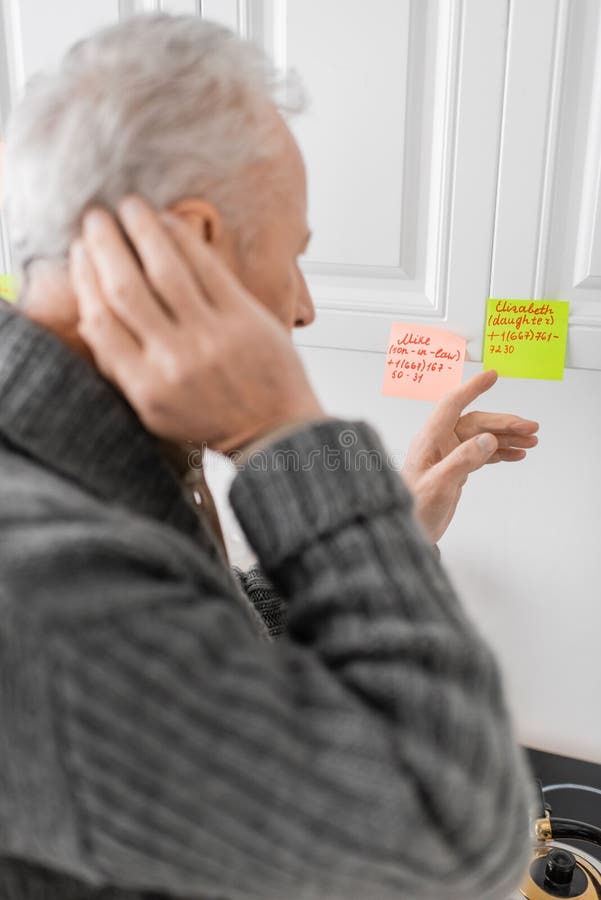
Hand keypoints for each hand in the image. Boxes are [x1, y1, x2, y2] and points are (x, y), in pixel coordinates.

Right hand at [69, 197, 323, 452]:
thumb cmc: (213, 419)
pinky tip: (169, 222)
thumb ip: (121, 369)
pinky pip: (206, 268)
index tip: (79, 252)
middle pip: (125, 288)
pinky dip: (183, 239)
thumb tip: (89, 317)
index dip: (84, 278)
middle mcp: (173, 360)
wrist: (274, 430)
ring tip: (129, 207)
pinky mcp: (242, 317)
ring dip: (141, 230)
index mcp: (145, 387)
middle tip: (95, 218)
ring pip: (164, 270)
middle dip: (105, 245)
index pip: (100, 321)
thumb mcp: (154, 411)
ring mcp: (210, 336)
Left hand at [402, 370, 538, 542]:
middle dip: (504, 423)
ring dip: (506, 437)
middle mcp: (439, 443)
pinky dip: (500, 452)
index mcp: (430, 439)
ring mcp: (448, 455)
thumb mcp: (439, 485)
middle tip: (531, 429)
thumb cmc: (415, 508)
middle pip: (476, 422)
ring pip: (482, 437)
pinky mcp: (455, 469)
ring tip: (531, 442)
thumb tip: (488, 439)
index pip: (452, 405)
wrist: (408, 531)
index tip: (492, 376)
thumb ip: (462, 461)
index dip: (472, 389)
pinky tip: (517, 455)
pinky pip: (481, 453)